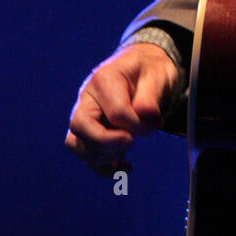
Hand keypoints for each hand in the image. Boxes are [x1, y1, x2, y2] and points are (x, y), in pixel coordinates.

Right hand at [65, 43, 181, 176]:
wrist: (145, 68)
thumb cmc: (150, 70)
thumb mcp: (158, 75)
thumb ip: (151, 96)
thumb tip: (146, 115)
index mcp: (105, 79)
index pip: (116, 112)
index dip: (138, 126)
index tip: (156, 123)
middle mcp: (88, 97)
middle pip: (80, 127)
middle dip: (106, 142)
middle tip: (130, 142)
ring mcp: (86, 115)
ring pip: (77, 144)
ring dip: (102, 155)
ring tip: (126, 150)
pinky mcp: (89, 131)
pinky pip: (85, 155)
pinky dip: (103, 167)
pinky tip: (125, 166)